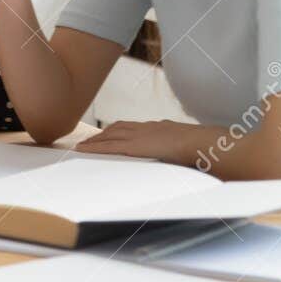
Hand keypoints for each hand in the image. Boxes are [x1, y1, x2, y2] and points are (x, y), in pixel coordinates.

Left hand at [75, 119, 211, 164]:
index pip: (135, 126)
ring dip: (95, 139)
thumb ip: (183, 147)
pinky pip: (107, 146)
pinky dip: (93, 147)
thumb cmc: (198, 145)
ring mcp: (136, 135)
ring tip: (84, 144)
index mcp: (159, 127)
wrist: (195, 141)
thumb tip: (188, 155)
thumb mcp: (189, 143)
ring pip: (109, 135)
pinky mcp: (131, 146)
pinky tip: (82, 149)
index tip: (114, 132)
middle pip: (118, 128)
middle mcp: (144, 128)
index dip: (121, 129)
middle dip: (104, 133)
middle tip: (92, 138)